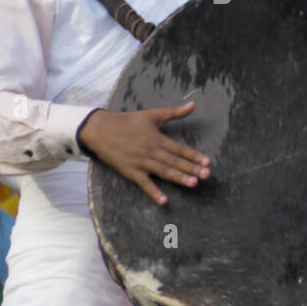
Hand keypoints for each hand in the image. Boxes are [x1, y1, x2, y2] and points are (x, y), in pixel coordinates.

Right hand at [79, 102, 209, 205]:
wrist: (99, 129)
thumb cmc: (127, 122)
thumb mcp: (152, 115)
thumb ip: (174, 112)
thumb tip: (193, 104)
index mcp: (157, 138)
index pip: (179, 148)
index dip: (194, 155)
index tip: (208, 162)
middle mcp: (151, 150)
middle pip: (174, 161)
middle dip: (191, 168)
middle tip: (207, 175)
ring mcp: (140, 162)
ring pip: (163, 171)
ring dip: (178, 178)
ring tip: (193, 184)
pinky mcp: (130, 171)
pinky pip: (144, 183)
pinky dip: (153, 192)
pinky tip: (164, 200)